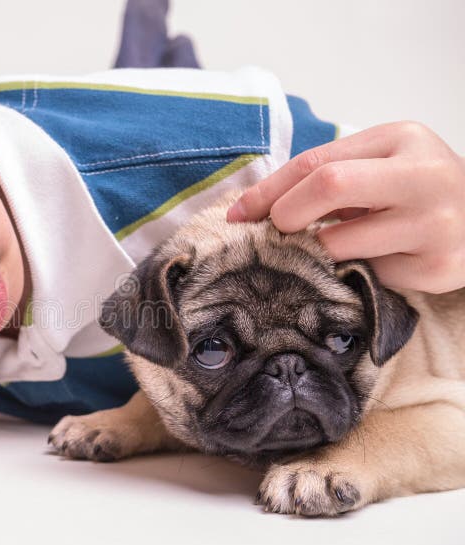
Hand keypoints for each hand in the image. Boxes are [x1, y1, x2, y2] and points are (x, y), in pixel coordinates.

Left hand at [227, 121, 464, 292]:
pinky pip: (367, 275)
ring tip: (324, 247)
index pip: (317, 161)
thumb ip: (328, 174)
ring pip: (341, 243)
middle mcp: (423, 176)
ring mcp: (434, 224)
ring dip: (317, 251)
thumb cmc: (416, 188)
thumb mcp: (381, 163)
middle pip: (330, 186)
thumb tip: (252, 206)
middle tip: (275, 233)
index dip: (268, 189)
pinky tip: (371, 260)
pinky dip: (354, 271)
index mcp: (401, 138)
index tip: (239, 213)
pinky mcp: (436, 268)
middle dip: (286, 213)